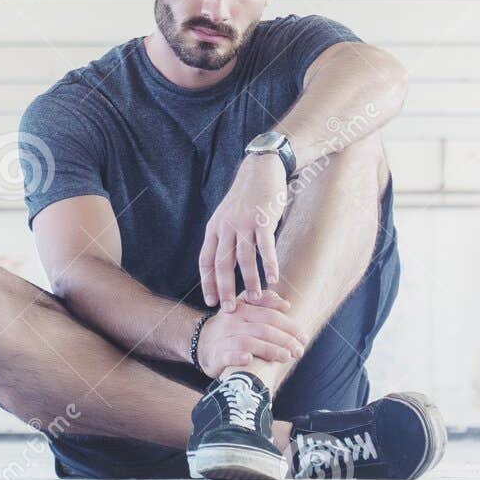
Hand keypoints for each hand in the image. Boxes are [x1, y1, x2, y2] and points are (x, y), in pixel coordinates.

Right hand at [193, 290, 306, 376]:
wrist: (201, 342)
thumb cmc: (230, 327)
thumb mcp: (244, 310)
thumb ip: (264, 303)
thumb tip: (286, 305)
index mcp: (242, 308)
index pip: (270, 315)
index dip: (289, 326)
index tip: (304, 337)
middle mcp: (232, 321)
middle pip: (263, 329)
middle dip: (285, 340)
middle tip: (299, 351)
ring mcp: (224, 338)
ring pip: (249, 342)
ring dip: (270, 350)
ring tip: (286, 357)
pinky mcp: (217, 355)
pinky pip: (228, 355)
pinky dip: (238, 357)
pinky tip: (250, 359)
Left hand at [199, 151, 289, 308]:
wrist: (260, 169)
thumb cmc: (245, 198)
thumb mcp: (227, 216)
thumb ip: (225, 239)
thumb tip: (223, 267)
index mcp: (214, 227)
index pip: (206, 260)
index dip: (207, 282)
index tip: (211, 301)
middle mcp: (226, 226)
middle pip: (222, 264)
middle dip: (225, 289)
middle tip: (230, 309)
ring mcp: (244, 222)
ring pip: (244, 259)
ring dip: (250, 281)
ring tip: (256, 298)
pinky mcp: (263, 219)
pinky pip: (265, 247)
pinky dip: (269, 264)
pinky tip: (273, 279)